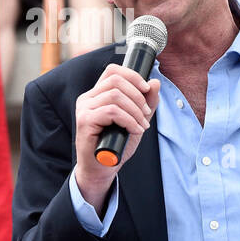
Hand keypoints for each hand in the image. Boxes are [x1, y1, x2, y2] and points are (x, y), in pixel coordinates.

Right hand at [74, 64, 159, 208]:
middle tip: (145, 114)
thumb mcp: (136, 120)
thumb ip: (146, 103)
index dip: (132, 75)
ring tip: (141, 125)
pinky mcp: (85, 121)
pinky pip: (112, 111)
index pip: (113, 71)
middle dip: (137, 96)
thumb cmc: (116, 145)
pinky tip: (134, 131)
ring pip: (115, 96)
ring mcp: (84, 109)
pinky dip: (129, 120)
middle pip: (116, 80)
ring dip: (135, 111)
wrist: (102, 169)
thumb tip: (155, 82)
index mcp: (97, 94)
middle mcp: (87, 98)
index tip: (146, 89)